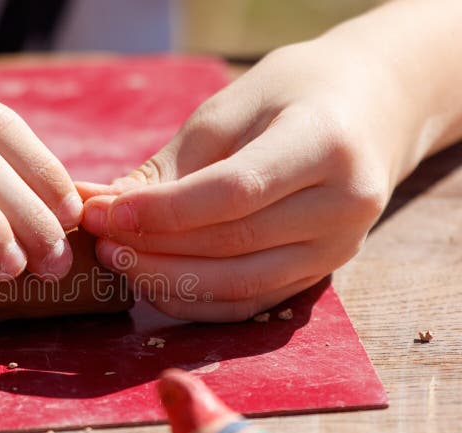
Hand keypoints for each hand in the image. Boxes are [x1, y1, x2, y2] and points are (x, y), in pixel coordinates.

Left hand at [77, 39, 413, 320]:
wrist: (365, 112)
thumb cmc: (288, 98)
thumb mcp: (228, 112)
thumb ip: (169, 167)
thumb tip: (102, 207)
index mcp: (323, 144)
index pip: (234, 193)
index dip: (161, 212)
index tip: (102, 213)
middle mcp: (343, 205)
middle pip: (233, 246)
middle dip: (152, 248)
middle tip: (98, 238)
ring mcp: (337, 248)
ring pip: (239, 287)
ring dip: (166, 281)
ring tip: (116, 259)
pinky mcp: (319, 275)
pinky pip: (248, 305)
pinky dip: (193, 301)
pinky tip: (151, 281)